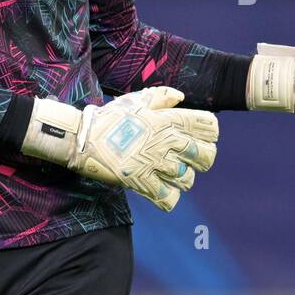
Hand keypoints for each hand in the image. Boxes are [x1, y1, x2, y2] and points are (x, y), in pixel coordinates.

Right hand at [22, 87, 219, 210]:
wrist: (84, 138)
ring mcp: (155, 164)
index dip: (210, 133)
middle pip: (206, 156)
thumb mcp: (137, 99)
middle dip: (203, 159)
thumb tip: (181, 97)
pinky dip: (168, 198)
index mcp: (168, 120)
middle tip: (191, 160)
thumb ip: (162, 96)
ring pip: (188, 179)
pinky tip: (161, 191)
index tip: (203, 136)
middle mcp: (167, 142)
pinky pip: (169, 198)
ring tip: (171, 175)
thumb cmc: (111, 117)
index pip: (209, 126)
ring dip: (183, 179)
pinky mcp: (142, 183)